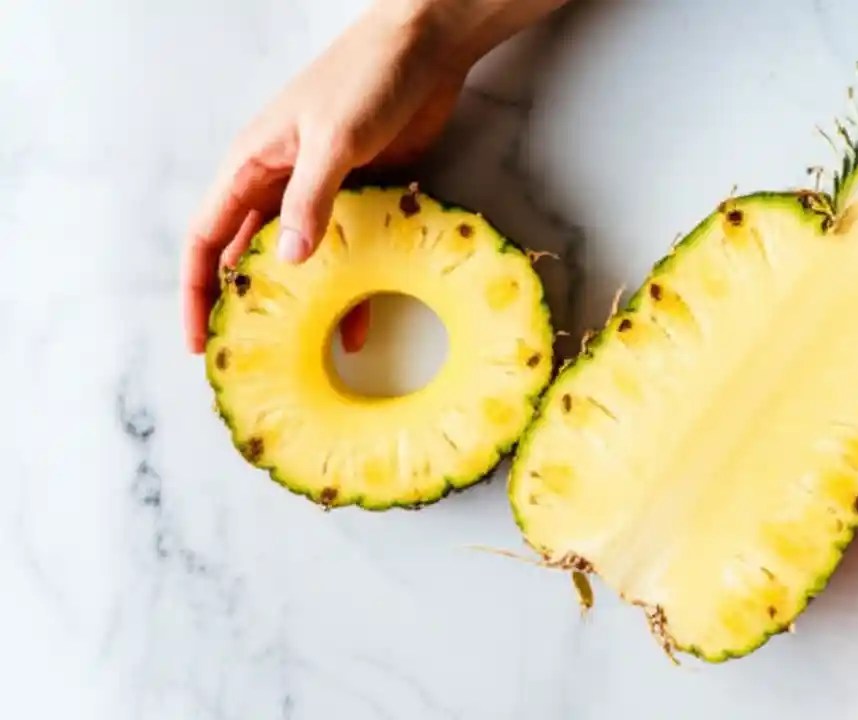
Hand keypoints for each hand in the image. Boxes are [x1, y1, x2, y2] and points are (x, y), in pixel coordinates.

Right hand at [181, 0, 568, 352]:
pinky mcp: (360, 195)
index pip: (205, 237)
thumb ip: (310, 197)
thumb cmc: (367, 77)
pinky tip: (356, 324)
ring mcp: (319, 191)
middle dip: (242, 305)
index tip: (200, 341)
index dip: (196, 291)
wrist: (426, 49)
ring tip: (300, 355)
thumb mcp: (334, 138)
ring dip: (296, 303)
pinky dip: (347, 286)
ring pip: (296, 259)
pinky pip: (344, 252)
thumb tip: (286, 260)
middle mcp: (278, 182)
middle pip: (245, 255)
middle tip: (247, 359)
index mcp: (252, 164)